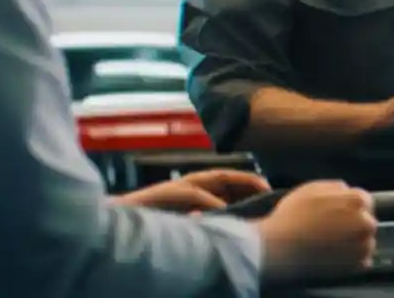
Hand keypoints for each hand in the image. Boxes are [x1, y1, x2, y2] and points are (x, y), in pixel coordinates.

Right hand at [112, 169, 270, 212]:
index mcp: (197, 185)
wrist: (122, 216)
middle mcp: (192, 181)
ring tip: (259, 190)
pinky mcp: (170, 193)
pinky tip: (226, 209)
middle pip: (226, 176)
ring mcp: (181, 185)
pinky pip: (196, 195)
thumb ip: (205, 212)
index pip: (228, 180)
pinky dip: (212, 201)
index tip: (269, 189)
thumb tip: (227, 217)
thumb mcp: (187, 215)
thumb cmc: (154, 217)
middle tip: (270, 188)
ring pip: (215, 179)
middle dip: (249, 180)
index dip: (249, 182)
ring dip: (238, 184)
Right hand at [257, 180, 377, 283]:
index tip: (339, 213)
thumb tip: (346, 190)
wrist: (280, 248)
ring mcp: (363, 247)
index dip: (350, 206)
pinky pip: (361, 261)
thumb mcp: (313, 188)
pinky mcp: (356, 266)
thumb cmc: (293, 216)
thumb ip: (336, 187)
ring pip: (365, 242)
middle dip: (354, 224)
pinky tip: (333, 256)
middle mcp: (365, 223)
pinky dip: (351, 260)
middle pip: (366, 221)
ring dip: (354, 242)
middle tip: (333, 229)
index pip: (365, 201)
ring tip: (331, 244)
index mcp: (357, 201)